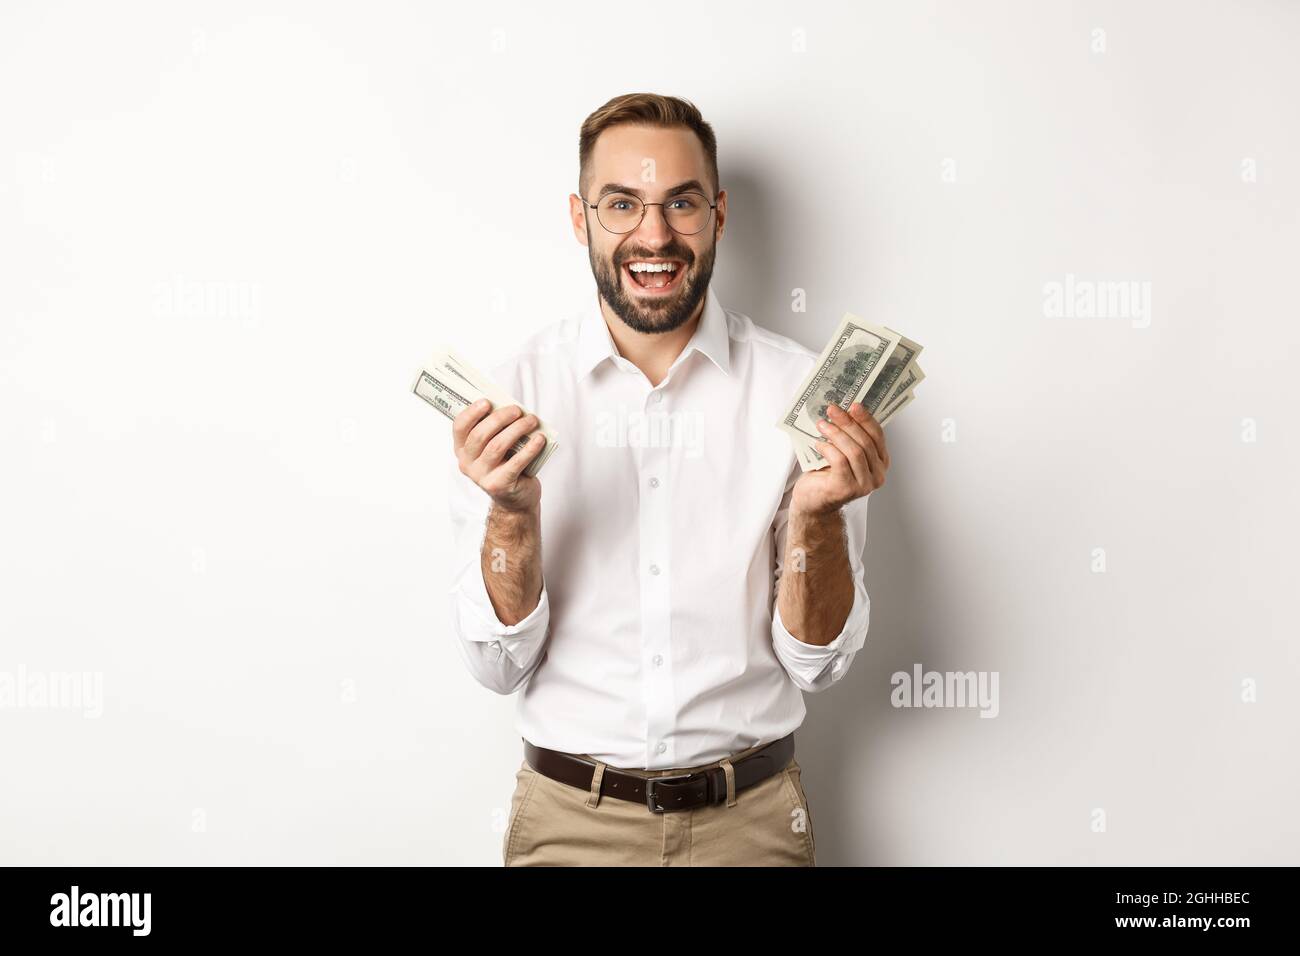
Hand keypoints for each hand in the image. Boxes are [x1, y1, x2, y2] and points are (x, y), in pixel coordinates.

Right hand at [452, 400, 546, 512]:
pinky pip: (515, 463)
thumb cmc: (506, 464)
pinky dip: (530, 448)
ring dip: (517, 429)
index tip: (487, 401)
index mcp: (462, 449)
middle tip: (517, 410)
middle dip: (500, 418)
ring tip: (531, 421)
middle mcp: (467, 463)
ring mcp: (481, 477)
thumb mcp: (495, 447)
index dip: (471, 412)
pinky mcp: (499, 485)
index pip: (459, 427)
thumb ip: (496, 429)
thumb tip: (511, 407)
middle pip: (480, 435)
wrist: (516, 499)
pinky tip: (540, 439)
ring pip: (497, 446)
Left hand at [791, 402, 888, 516]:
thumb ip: (850, 438)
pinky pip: (840, 461)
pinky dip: (828, 449)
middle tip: (832, 410)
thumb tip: (844, 411)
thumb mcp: (844, 454)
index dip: (866, 419)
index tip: (853, 405)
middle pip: (865, 442)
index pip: (878, 436)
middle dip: (848, 423)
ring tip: (822, 424)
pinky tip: (818, 444)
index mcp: (880, 463)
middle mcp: (877, 475)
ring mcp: (864, 484)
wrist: (813, 501)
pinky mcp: (847, 488)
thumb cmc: (828, 476)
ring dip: (836, 434)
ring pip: (854, 451)